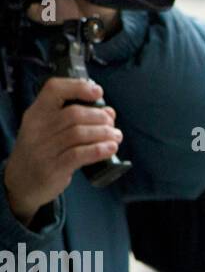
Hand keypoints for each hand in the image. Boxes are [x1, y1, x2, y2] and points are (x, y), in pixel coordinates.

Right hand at [3, 77, 119, 226]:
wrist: (21, 183)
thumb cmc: (43, 152)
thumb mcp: (49, 130)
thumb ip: (76, 119)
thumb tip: (109, 111)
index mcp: (36, 114)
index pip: (54, 89)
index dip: (79, 87)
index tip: (98, 92)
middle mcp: (36, 129)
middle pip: (75, 113)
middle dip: (100, 117)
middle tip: (112, 124)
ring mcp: (43, 149)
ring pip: (80, 133)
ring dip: (104, 133)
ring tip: (115, 137)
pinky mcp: (52, 168)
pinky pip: (79, 154)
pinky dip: (100, 150)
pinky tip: (111, 149)